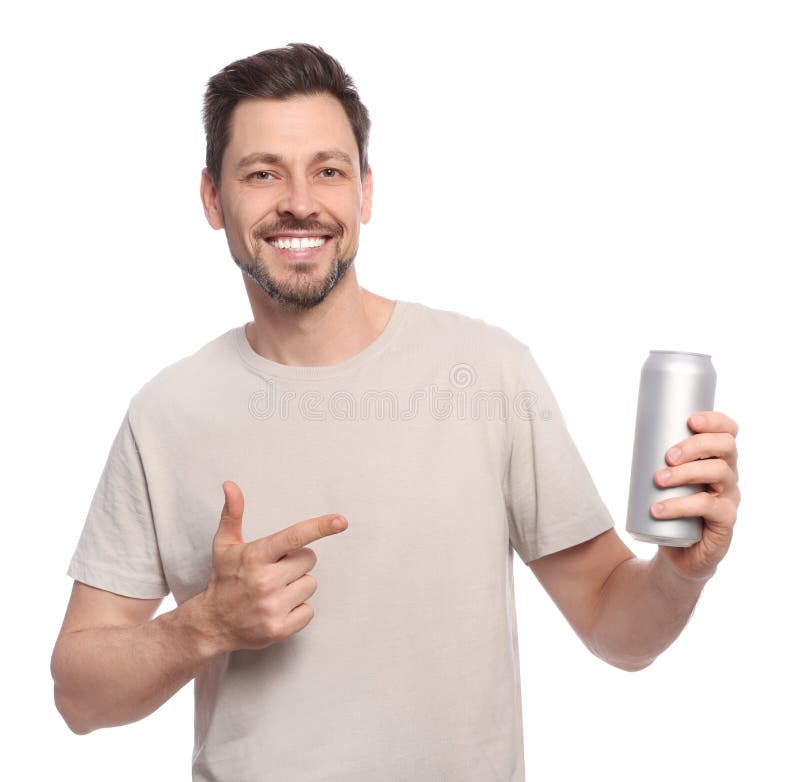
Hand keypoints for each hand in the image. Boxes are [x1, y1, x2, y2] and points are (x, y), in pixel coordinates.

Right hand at [200, 480, 347, 652]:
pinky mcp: (279, 629)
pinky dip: (298, 609)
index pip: (293, 537)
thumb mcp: (225, 544)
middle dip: (297, 561)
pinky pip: (309, 610)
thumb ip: (232, 513)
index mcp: (255, 556)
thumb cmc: (224, 578)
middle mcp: (265, 581)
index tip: (341, 520)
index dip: (319, 527)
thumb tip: (230, 484)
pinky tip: (278, 608)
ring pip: (311, 584)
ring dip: (298, 585)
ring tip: (275, 590)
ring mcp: (272, 607)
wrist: (212, 624)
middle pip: (309, 559)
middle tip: (276, 569)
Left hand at [650, 411, 739, 581]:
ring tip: (658, 479)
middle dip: (696, 445)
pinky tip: (659, 509)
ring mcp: (730, 498)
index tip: (690, 420)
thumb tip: (621, 434)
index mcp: (717, 459)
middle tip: (668, 456)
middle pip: (726, 447)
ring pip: (718, 473)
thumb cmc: (668, 506)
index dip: (716, 421)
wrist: (676, 552)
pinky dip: (681, 505)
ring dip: (686, 473)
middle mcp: (728, 475)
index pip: (728, 432)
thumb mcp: (661, 478)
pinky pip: (709, 507)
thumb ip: (650, 457)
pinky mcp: (725, 521)